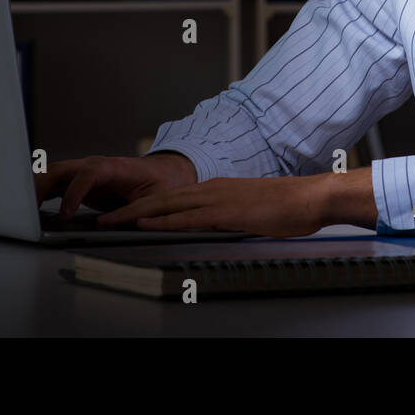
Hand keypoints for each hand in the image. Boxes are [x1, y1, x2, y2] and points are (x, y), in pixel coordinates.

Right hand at [34, 152, 196, 218]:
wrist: (164, 172)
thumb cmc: (162, 184)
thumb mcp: (157, 199)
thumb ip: (136, 210)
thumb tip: (107, 225)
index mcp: (115, 168)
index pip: (88, 174)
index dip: (74, 193)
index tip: (65, 214)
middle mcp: (95, 166)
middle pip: (62, 169)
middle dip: (42, 186)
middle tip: (26, 209)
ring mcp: (85, 171)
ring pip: (53, 174)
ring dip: (35, 188)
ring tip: (18, 208)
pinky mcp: (80, 181)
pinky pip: (55, 184)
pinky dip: (39, 192)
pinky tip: (27, 206)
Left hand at [95, 175, 329, 237]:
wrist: (311, 198)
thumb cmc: (288, 206)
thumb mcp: (251, 209)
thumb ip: (229, 215)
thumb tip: (217, 226)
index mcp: (217, 188)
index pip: (172, 195)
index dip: (145, 203)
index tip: (123, 210)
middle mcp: (211, 188)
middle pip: (160, 197)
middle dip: (128, 206)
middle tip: (103, 214)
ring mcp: (216, 199)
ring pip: (165, 204)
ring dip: (134, 212)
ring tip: (110, 219)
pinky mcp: (224, 213)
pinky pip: (185, 218)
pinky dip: (160, 220)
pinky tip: (144, 224)